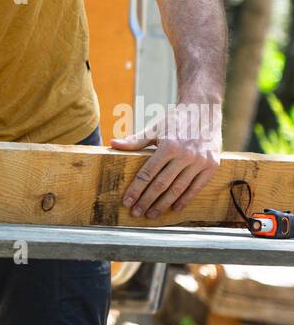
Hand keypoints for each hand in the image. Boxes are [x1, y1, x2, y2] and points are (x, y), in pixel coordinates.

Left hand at [110, 100, 221, 217]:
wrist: (204, 109)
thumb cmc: (176, 119)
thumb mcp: (155, 128)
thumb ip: (135, 140)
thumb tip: (113, 144)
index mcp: (168, 146)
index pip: (147, 174)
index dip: (136, 190)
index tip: (127, 202)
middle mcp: (185, 155)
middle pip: (161, 185)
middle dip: (147, 201)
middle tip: (136, 213)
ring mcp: (199, 162)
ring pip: (178, 189)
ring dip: (164, 204)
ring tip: (152, 214)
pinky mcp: (212, 166)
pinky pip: (196, 187)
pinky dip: (185, 199)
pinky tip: (174, 208)